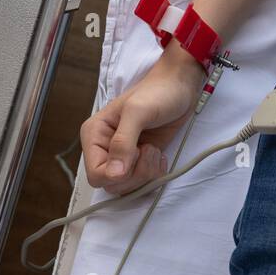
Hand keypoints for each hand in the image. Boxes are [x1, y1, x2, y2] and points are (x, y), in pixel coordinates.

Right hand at [80, 44, 205, 194]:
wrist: (180, 87)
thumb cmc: (158, 92)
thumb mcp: (138, 112)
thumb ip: (123, 142)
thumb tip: (114, 174)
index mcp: (95, 135)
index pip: (95, 174)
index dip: (116, 174)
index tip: (136, 154)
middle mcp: (106, 148)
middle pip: (112, 184)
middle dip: (135, 174)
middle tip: (149, 150)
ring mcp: (124, 156)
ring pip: (128, 187)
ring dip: (146, 173)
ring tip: (155, 150)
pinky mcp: (141, 161)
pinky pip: (143, 182)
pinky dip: (155, 174)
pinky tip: (160, 155)